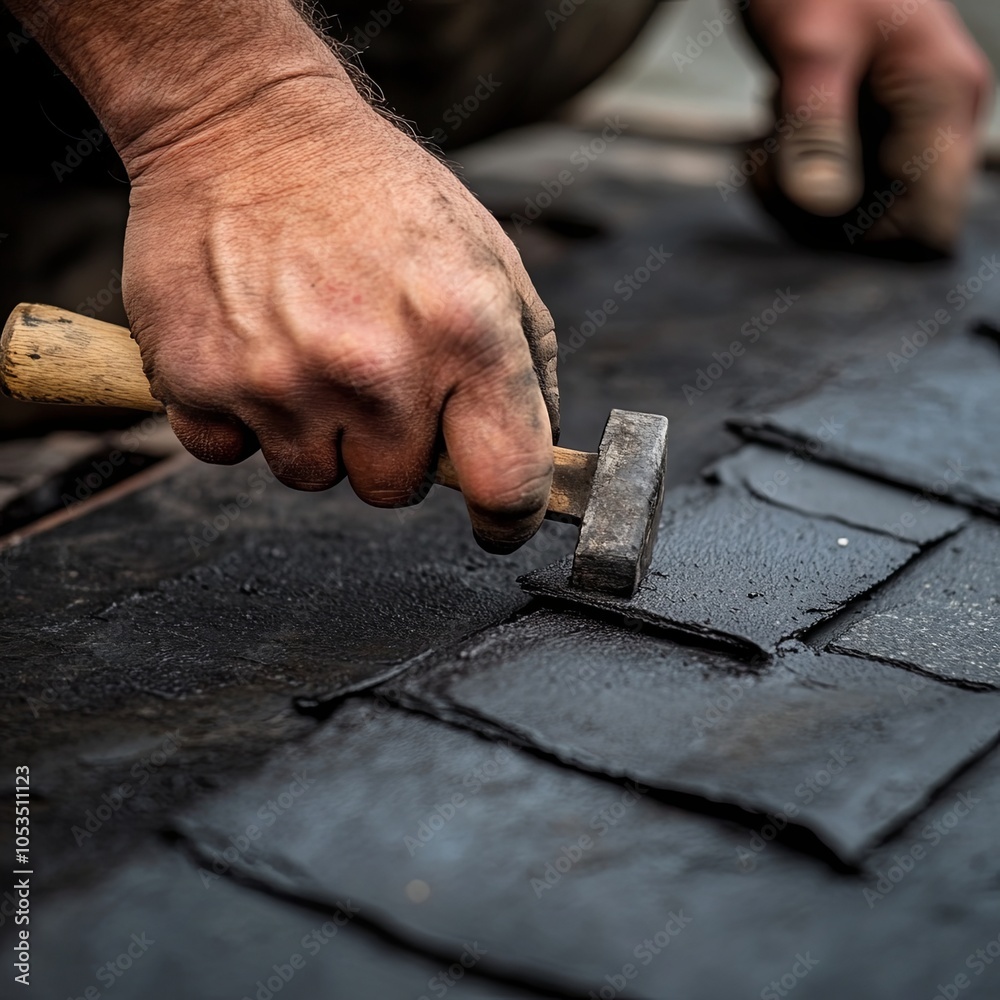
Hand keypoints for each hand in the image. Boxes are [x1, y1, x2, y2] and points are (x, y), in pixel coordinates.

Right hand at [121, 78, 558, 552]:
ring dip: (315, 432)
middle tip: (372, 373)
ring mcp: (282, 379)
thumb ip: (524, 370)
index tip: (498, 523)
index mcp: (464, 334)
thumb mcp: (488, 260)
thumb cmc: (378, 196)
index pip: (506, 483)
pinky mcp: (202, 379)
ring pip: (311, 477)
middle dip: (389, 449)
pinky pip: (230, 453)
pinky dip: (241, 415)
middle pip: (394, 492)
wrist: (246, 124)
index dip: (508, 519)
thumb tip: (532, 458)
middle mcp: (375, 367)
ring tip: (309, 345)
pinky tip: (252, 345)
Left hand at [742, 0, 992, 254]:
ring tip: (762, 141)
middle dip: (815, 217)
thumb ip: (814, 129)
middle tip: (764, 167)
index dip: (868, 243)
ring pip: (852, 212)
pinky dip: (791, 177)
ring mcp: (904, 128)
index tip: (808, 208)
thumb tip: (821, 208)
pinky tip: (768, 137)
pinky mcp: (870, 130)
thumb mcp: (808, 49)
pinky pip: (834, 184)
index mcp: (941, 100)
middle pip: (886, 228)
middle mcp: (935, 122)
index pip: (930, 224)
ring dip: (793, 196)